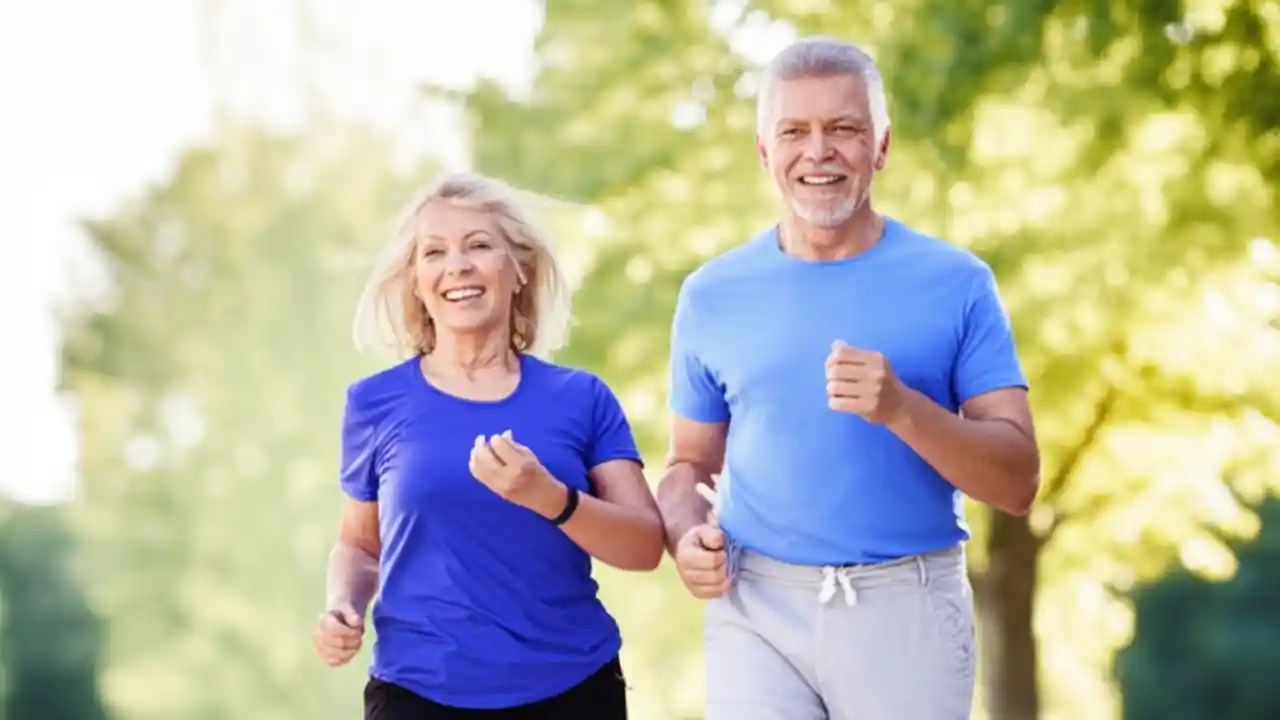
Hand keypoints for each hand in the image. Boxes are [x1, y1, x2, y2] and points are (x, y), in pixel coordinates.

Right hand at [313, 602, 363, 667]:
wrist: (341, 619)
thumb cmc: (345, 614)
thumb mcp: (350, 609)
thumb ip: (353, 615)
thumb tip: (356, 622)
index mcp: (324, 620)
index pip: (333, 629)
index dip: (349, 632)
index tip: (358, 631)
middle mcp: (318, 635)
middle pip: (339, 643)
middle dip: (353, 642)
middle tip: (359, 637)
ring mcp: (320, 647)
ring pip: (338, 655)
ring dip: (351, 651)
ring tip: (356, 644)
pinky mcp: (324, 656)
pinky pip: (334, 662)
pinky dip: (345, 659)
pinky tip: (349, 651)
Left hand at [469, 430, 563, 516]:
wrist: (544, 498)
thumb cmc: (539, 474)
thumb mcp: (530, 456)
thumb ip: (514, 445)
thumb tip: (502, 434)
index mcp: (519, 465)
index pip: (500, 447)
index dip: (496, 439)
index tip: (498, 437)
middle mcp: (507, 476)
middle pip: (485, 457)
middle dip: (480, 445)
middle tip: (480, 438)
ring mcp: (499, 485)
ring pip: (479, 468)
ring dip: (475, 455)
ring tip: (476, 448)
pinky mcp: (495, 491)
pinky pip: (479, 476)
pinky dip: (475, 466)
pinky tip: (476, 459)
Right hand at [675, 483, 729, 598]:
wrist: (690, 548)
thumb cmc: (700, 538)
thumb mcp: (705, 530)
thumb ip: (712, 534)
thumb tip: (719, 543)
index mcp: (685, 555)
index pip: (712, 561)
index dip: (723, 556)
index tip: (725, 551)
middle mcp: (684, 572)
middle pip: (715, 576)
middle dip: (726, 567)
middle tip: (727, 560)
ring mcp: (689, 584)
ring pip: (716, 587)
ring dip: (726, 578)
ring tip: (725, 568)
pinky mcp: (696, 593)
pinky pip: (715, 594)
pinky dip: (723, 587)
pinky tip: (724, 578)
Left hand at [825, 340, 908, 424]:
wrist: (902, 406)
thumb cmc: (883, 382)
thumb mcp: (874, 363)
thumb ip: (854, 354)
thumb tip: (835, 345)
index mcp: (875, 359)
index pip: (842, 353)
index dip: (830, 359)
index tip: (831, 366)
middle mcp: (875, 373)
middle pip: (835, 370)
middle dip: (829, 376)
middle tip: (833, 380)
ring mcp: (872, 391)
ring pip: (834, 387)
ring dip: (831, 390)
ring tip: (837, 392)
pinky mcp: (868, 407)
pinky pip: (838, 403)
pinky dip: (833, 402)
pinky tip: (839, 402)